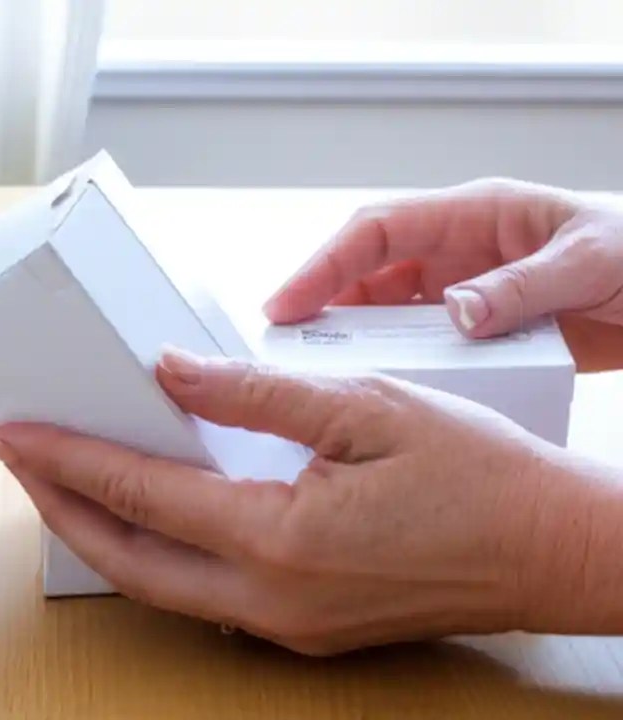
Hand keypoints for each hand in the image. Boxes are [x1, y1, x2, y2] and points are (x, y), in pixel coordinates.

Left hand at [0, 350, 622, 655]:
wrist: (561, 554)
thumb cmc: (485, 478)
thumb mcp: (369, 409)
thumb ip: (256, 393)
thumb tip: (173, 373)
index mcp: (280, 541)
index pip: (139, 493)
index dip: (66, 459)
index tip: (17, 433)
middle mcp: (271, 601)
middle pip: (127, 560)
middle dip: (60, 508)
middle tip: (18, 461)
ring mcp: (287, 626)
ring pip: (161, 587)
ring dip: (104, 534)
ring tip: (63, 482)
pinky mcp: (305, 628)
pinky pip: (205, 595)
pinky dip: (159, 553)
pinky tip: (148, 514)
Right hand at [263, 179, 622, 371]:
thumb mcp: (588, 263)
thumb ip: (521, 286)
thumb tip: (455, 311)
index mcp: (475, 215)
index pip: (378, 231)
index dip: (324, 264)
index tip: (287, 304)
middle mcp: (460, 249)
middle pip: (367, 272)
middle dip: (322, 305)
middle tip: (285, 347)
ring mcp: (466, 289)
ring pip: (387, 310)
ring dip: (356, 338)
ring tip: (322, 373)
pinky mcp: (480, 327)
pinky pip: (423, 343)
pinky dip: (400, 363)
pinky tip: (386, 390)